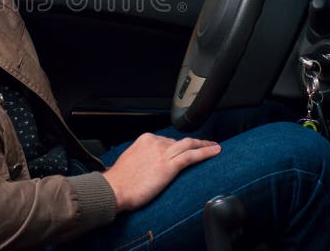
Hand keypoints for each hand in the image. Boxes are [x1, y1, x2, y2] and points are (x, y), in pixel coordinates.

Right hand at [102, 134, 220, 212]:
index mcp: (144, 140)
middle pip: (179, 142)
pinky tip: (215, 151)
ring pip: (189, 145)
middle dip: (193, 144)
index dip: (179, 144)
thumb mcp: (130, 161)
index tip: (186, 147)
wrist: (114, 189)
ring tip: (215, 147)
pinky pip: (192, 156)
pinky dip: (205, 152)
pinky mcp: (169, 166)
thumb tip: (148, 164)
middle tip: (204, 146)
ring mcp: (163, 153)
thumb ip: (142, 158)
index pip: (167, 140)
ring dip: (204, 145)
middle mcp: (154, 143)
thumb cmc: (119, 180)